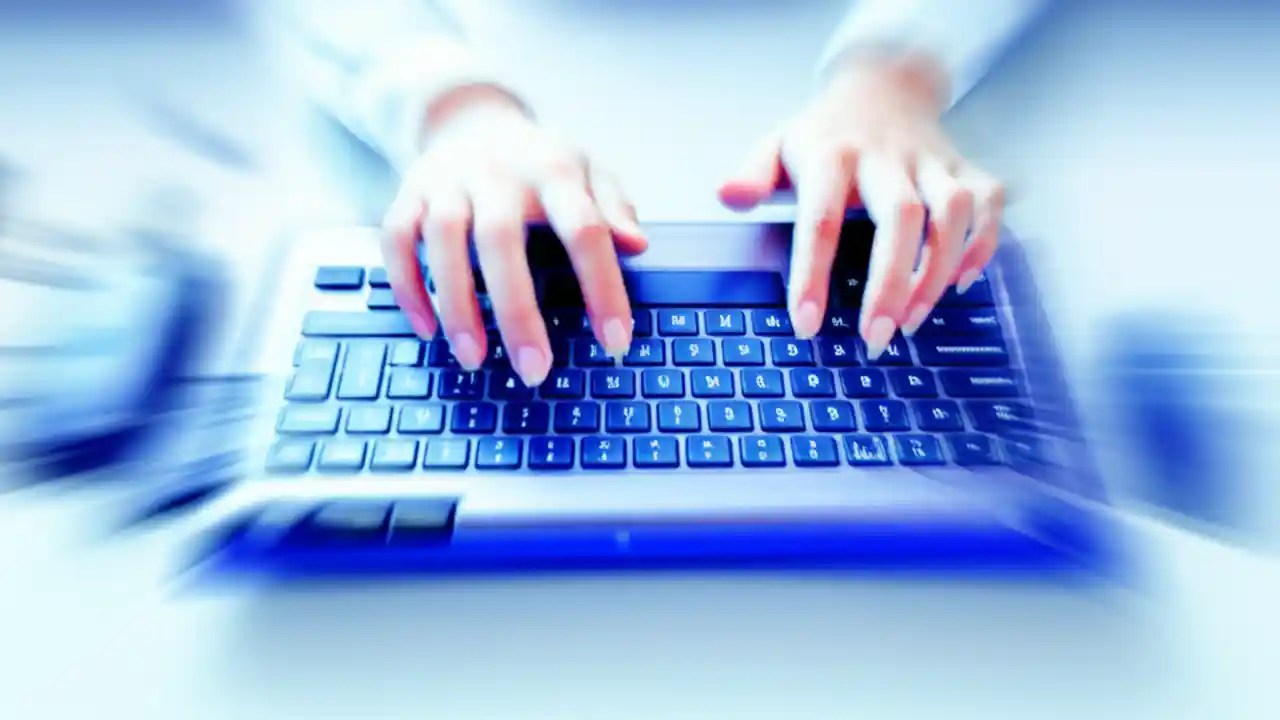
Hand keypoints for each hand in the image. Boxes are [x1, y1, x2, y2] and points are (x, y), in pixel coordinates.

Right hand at [382, 86, 645, 384]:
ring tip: (474, 360)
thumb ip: (614, 207)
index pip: (584, 230)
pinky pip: (396, 241)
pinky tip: (427, 330)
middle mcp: (496, 172)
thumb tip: (637, 245)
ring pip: (442, 242)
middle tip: (534, 370)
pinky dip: (407, 288)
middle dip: (517, 311)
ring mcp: (446, 182)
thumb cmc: (541, 162)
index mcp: (553, 168)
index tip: (615, 341)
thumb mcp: (589, 171)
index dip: (603, 288)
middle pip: (501, 240)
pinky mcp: (409, 194)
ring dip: (457, 307)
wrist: (473, 120)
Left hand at [719, 53, 1004, 356]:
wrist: (884, 84)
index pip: (821, 218)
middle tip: (877, 338)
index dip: (812, 274)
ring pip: (952, 211)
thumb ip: (753, 175)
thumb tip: (727, 196)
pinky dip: (983, 244)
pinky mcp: (965, 167)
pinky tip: (960, 284)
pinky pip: (988, 204)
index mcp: (831, 154)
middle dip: (891, 283)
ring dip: (937, 272)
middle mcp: (886, 155)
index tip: (807, 324)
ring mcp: (931, 160)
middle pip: (901, 217)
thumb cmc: (824, 134)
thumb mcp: (777, 145)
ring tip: (912, 322)